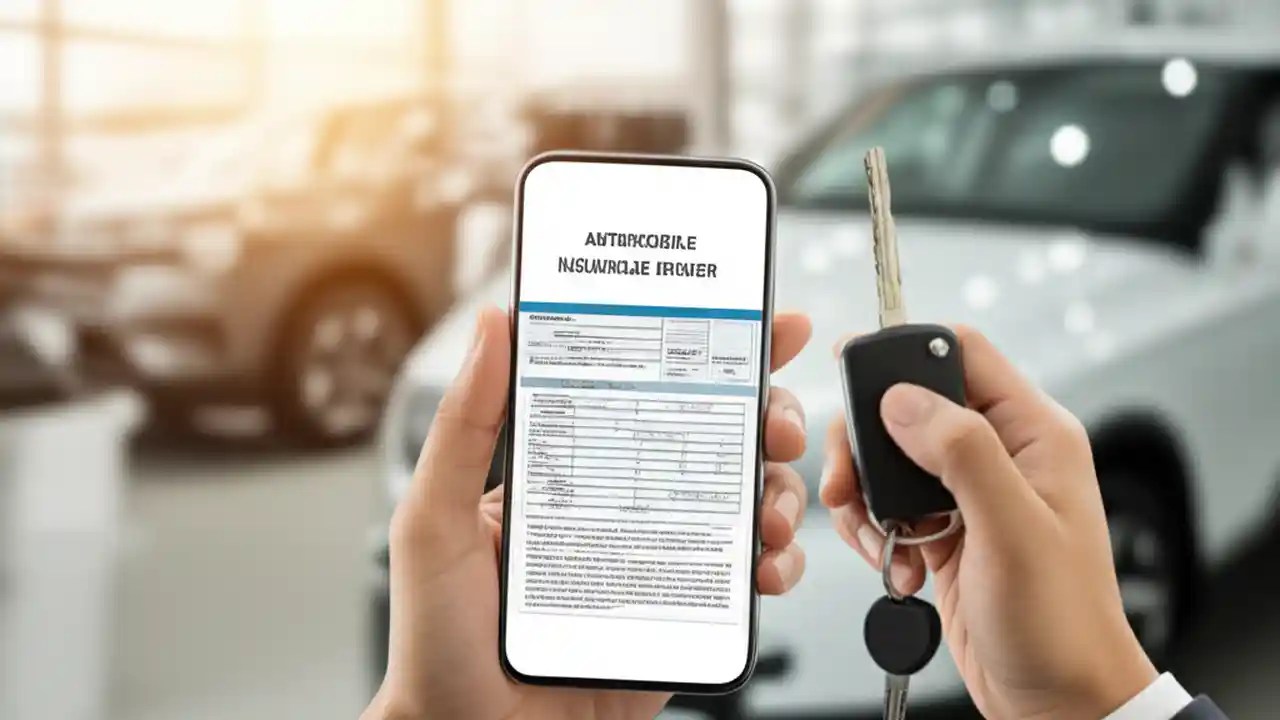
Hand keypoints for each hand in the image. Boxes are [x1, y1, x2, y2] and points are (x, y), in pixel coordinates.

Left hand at [365, 306, 812, 719]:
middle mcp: (623, 501)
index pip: (644, 386)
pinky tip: (767, 565)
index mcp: (571, 466)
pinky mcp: (683, 610)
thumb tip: (492, 327)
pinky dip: (777, 561)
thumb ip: (463, 425)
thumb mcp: (434, 519)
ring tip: (772, 513)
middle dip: (768, 415)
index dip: (709, 351)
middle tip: (779, 424)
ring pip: (745, 498)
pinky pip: (747, 573)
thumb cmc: (439, 638)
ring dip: (780, 490)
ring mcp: (657, 555)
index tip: (760, 324)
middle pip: (716, 435)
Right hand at [821, 327, 1156, 719]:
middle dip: (867, 439)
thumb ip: (961, 454)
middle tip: (849, 477)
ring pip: (890, 455)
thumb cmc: (1062, 625)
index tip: (858, 373)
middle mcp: (1002, 455)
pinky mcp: (945, 529)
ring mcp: (970, 494)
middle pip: (910, 404)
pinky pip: (889, 504)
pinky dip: (873, 527)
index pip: (964, 354)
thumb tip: (904, 399)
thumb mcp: (1013, 531)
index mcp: (1035, 435)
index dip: (908, 354)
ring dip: (865, 490)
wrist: (1057, 701)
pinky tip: (893, 558)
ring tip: (873, 530)